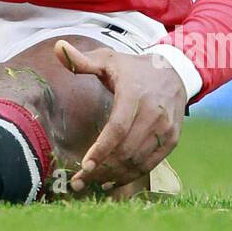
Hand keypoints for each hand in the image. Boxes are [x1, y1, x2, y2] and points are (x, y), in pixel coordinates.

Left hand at [53, 40, 185, 193]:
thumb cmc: (133, 68)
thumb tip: (57, 48)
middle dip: (101, 169)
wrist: (174, 72)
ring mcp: (165, 129)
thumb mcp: (108, 60)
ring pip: (137, 161)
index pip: (117, 128)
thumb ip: (81, 60)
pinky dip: (130, 177)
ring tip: (92, 182)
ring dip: (114, 176)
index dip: (101, 149)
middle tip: (79, 181)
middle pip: (125, 150)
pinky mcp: (171, 140)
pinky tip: (112, 182)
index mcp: (134, 95)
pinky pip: (149, 164)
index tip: (84, 165)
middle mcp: (153, 114)